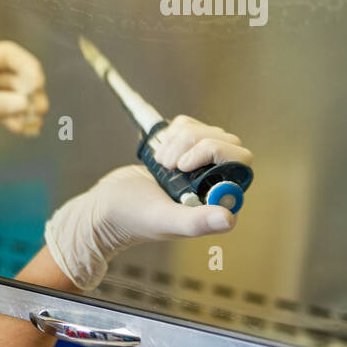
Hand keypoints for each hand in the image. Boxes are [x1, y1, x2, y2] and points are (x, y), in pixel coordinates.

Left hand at [0, 42, 47, 207]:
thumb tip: (25, 104)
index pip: (7, 54)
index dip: (28, 67)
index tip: (38, 87)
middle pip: (12, 75)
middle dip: (29, 91)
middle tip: (38, 110)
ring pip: (7, 97)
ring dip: (23, 108)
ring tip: (34, 125)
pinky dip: (12, 120)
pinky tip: (24, 131)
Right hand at [43, 115, 253, 290]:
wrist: (106, 205)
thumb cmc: (132, 217)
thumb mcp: (164, 219)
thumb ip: (196, 221)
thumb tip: (230, 219)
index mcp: (219, 201)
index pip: (240, 163)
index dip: (213, 153)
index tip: (183, 167)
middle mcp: (216, 183)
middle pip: (226, 141)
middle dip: (193, 144)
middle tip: (167, 164)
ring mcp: (201, 165)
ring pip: (208, 130)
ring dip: (180, 139)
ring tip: (160, 163)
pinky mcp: (185, 149)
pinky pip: (191, 125)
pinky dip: (173, 132)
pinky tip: (159, 153)